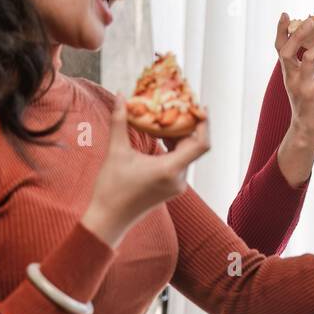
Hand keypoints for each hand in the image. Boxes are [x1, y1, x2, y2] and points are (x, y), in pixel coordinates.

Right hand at [81, 93, 211, 247]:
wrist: (109, 219)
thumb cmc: (111, 188)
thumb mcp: (116, 152)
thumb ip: (120, 121)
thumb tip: (120, 94)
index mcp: (170, 169)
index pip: (201, 144)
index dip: (204, 124)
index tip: (200, 106)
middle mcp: (180, 178)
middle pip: (194, 145)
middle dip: (188, 124)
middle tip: (179, 104)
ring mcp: (178, 185)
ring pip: (187, 153)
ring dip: (179, 135)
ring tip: (167, 116)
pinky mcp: (173, 187)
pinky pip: (180, 162)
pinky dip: (174, 147)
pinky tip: (161, 134)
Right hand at [276, 11, 313, 146]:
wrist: (307, 130)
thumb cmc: (312, 103)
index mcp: (289, 72)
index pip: (280, 48)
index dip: (281, 31)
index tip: (285, 14)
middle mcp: (292, 77)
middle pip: (287, 51)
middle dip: (298, 33)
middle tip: (312, 20)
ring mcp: (303, 86)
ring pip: (308, 58)